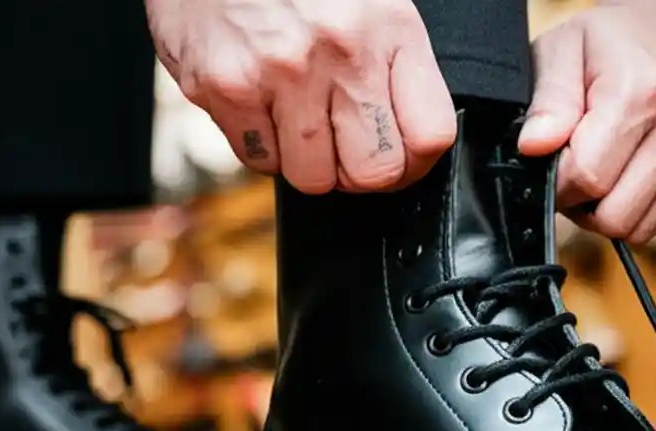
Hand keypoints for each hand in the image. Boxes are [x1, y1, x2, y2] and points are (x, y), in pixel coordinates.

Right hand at [147, 0, 456, 193]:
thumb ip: (392, 64)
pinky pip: (259, 160)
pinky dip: (261, 144)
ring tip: (295, 116)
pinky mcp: (226, 88)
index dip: (414, 163)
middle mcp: (341, 52)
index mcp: (388, 27)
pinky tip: (260, 102)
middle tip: (343, 150)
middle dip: (358, 173)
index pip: (429, 135)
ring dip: (306, 161)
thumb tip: (405, 137)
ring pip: (312, 178)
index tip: (399, 161)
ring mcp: (281, 73)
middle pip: (373, 172)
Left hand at [519, 0, 655, 243]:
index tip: (550, 161)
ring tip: (592, 174)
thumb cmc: (609, 40)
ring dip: (603, 213)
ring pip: (636, 229)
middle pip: (615, 215)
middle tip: (569, 171)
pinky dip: (626, 212)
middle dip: (580, 205)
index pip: (588, 178)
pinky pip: (652, 223)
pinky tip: (615, 178)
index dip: (557, 182)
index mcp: (638, 97)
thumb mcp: (562, 51)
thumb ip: (548, 102)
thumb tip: (533, 148)